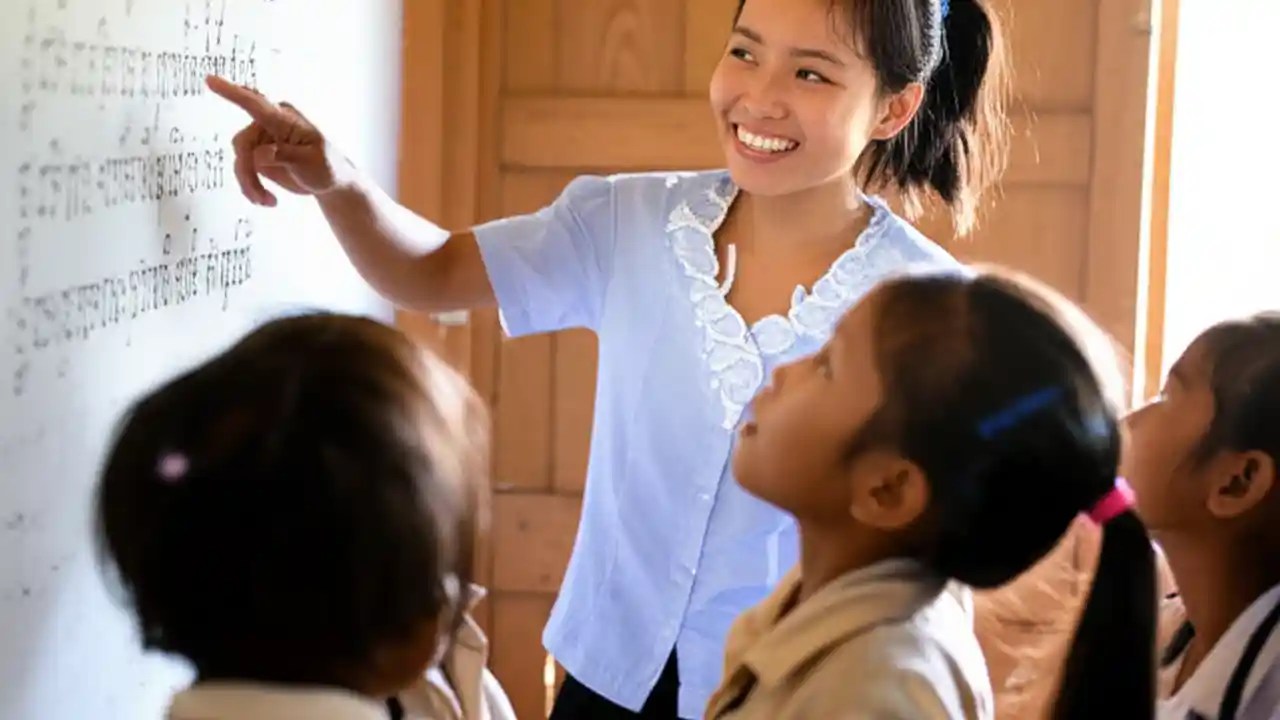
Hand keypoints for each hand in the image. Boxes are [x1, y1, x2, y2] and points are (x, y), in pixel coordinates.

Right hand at [206, 75, 347, 205]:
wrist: (330, 182)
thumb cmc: (326, 166)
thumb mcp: (311, 162)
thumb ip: (285, 155)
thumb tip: (260, 153)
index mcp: (285, 119)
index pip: (256, 104)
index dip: (232, 93)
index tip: (210, 80)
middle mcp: (269, 125)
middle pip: (243, 144)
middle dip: (248, 172)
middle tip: (261, 197)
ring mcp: (261, 140)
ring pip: (240, 159)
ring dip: (250, 183)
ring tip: (267, 201)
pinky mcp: (257, 156)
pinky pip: (244, 169)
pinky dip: (252, 187)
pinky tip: (267, 199)